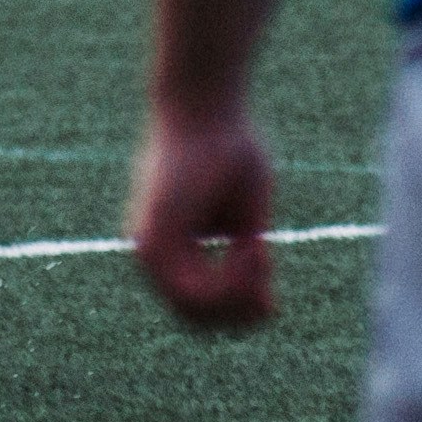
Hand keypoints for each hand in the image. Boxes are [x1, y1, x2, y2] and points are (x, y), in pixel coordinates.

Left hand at [129, 104, 277, 330]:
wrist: (206, 102)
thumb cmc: (229, 145)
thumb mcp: (245, 213)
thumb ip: (245, 254)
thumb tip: (262, 302)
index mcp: (171, 248)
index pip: (199, 307)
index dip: (239, 313)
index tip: (273, 300)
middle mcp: (152, 253)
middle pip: (196, 318)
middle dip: (240, 315)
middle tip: (272, 297)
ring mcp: (149, 247)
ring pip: (193, 311)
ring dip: (237, 297)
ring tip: (260, 256)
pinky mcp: (155, 236)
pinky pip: (192, 291)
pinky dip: (230, 282)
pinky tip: (252, 250)